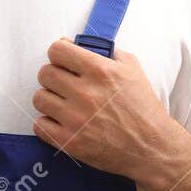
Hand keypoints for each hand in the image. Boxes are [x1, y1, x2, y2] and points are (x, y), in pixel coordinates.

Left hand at [32, 38, 183, 183]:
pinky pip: (39, 126)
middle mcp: (85, 93)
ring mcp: (75, 118)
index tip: (63, 61)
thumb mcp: (132, 69)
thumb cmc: (143, 107)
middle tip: (64, 84)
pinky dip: (48, 124)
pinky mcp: (69, 142)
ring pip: (39, 98)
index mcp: (100, 71)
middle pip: (45, 74)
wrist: (151, 147)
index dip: (58, 54)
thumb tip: (75, 44)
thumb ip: (106, 52)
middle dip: (53, 76)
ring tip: (64, 104)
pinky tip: (61, 123)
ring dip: (49, 100)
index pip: (57, 50)